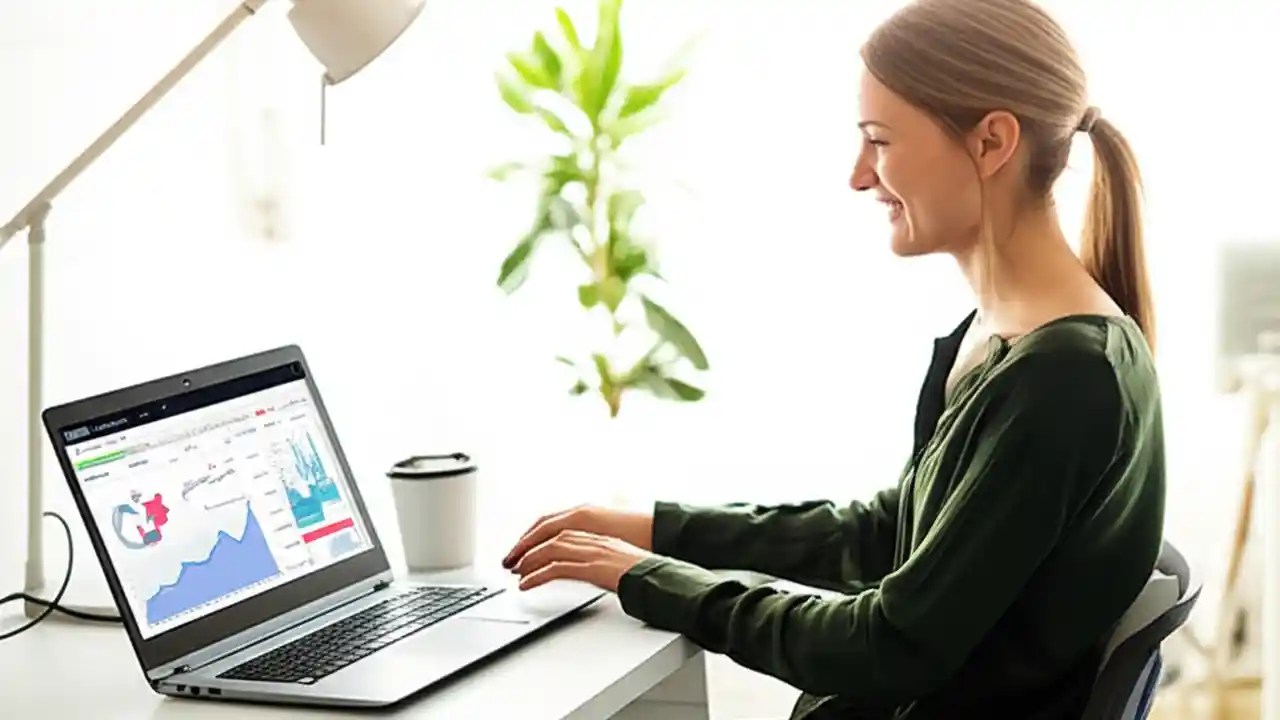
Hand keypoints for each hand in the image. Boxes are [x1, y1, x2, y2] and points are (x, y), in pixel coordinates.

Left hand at [509, 529, 652, 591]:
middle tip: (512, 560)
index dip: (540, 536)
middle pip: (552, 535)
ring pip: (550, 549)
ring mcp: (594, 552)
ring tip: (515, 572)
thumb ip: (605, 561)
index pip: (562, 528)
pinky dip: (537, 576)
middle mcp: (595, 539)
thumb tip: (593, 569)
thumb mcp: (622, 563)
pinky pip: (556, 569)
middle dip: (528, 547)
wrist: (664, 579)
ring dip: (529, 560)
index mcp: (601, 536)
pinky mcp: (592, 567)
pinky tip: (526, 584)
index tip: (525, 548)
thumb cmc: (648, 574)